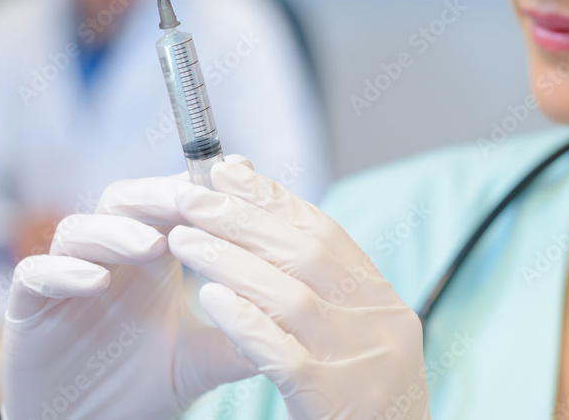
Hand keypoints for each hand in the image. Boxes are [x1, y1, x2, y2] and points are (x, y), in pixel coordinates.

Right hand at [0, 166, 256, 419]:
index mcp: (149, 260)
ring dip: (115, 232)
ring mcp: (65, 278)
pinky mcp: (29, 306)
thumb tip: (296, 313)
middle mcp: (107, 259)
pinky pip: (37, 274)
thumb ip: (238, 332)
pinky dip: (64, 272)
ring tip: (151, 246)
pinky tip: (96, 282)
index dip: (197, 189)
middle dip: (157, 196)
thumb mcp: (199, 361)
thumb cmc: (140, 390)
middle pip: (123, 201)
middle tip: (190, 201)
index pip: (169, 205)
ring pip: (79, 229)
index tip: (233, 180)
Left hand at [168, 160, 429, 419]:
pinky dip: (244, 321)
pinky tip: (209, 299)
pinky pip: (282, 354)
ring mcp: (359, 366)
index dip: (273, 199)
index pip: (326, 234)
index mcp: (385, 306)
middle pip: (306, 254)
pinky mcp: (333, 403)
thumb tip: (269, 228)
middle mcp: (381, 327)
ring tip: (183, 240)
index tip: (228, 173)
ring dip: (230, 261)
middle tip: (191, 197)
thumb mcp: (357, 344)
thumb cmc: (358, 410)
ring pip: (290, 296)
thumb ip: (324, 293)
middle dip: (241, 219)